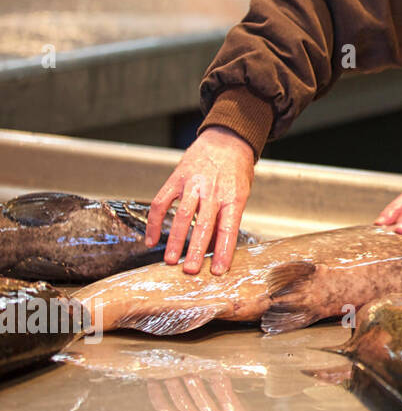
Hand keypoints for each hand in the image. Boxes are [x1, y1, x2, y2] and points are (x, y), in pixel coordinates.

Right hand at [146, 126, 254, 275]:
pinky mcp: (176, 179)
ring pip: (182, 215)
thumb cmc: (236, 171)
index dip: (224, 250)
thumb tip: (217, 248)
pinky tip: (151, 239)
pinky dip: (154, 222)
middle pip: (204, 224)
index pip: (229, 228)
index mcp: (233, 196)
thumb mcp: (240, 194)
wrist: (226, 140)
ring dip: (175, 240)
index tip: (219, 270)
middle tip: (191, 270)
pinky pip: (161, 202)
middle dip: (197, 250)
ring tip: (171, 260)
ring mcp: (193, 184)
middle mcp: (213, 191)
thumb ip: (227, 219)